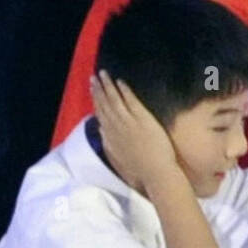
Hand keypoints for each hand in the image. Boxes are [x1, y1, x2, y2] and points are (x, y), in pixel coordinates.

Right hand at [89, 70, 180, 192]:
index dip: (95, 101)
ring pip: (114, 100)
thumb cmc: (139, 169)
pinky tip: (121, 82)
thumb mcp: (117, 158)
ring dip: (108, 85)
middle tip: (94, 77)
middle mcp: (116, 127)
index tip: (92, 90)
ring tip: (104, 74)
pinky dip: (124, 91)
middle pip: (104, 104)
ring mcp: (128, 122)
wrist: (155, 173)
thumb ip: (108, 143)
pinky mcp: (142, 119)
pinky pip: (131, 101)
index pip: (100, 114)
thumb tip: (101, 129)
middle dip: (98, 89)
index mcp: (110, 137)